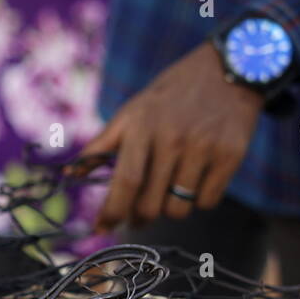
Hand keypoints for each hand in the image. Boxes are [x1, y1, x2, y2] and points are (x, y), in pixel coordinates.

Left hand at [84, 42, 263, 230]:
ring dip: (171, 208)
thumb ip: (101, 145)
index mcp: (142, 127)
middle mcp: (172, 138)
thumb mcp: (132, 112)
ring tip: (171, 188)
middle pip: (150, 205)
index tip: (102, 228)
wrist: (227, 70)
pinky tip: (196, 178)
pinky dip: (199, 199)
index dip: (112, 212)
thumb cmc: (170, 96)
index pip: (125, 182)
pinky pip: (207, 202)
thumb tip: (69, 175)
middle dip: (140, 217)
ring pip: (179, 210)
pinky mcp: (230, 156)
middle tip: (140, 212)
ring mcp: (203, 148)